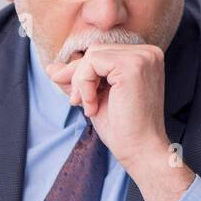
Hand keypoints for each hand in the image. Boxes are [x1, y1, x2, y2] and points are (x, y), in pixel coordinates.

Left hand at [46, 43, 170, 170]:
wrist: (140, 150)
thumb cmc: (122, 128)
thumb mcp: (95, 97)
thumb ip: (77, 80)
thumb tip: (51, 68)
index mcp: (144, 58)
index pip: (102, 52)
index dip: (81, 73)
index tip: (76, 97)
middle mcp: (148, 53)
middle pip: (95, 51)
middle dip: (78, 77)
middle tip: (76, 102)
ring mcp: (142, 57)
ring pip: (91, 55)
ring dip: (81, 82)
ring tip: (88, 106)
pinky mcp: (132, 65)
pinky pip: (92, 63)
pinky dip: (84, 85)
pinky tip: (92, 106)